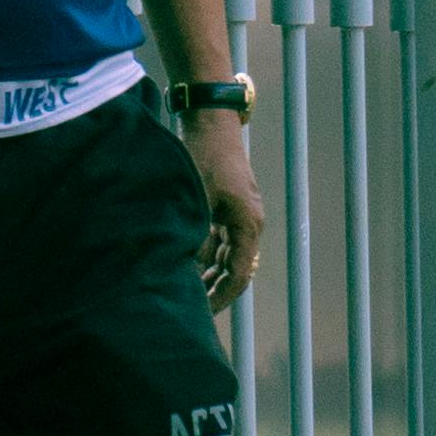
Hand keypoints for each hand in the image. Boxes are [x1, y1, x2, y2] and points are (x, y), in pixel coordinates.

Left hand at [183, 105, 263, 316]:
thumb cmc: (203, 158)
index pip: (239, 275)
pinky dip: (207, 257)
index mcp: (247, 225)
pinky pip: (221, 242)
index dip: (221, 298)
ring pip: (227, 257)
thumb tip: (188, 273)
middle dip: (214, 291)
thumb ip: (196, 239)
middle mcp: (248, 223)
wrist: (210, 122)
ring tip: (187, 295)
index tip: (202, 314)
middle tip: (190, 310)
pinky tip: (188, 267)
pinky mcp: (227, 206)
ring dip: (209, 276)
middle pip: (235, 269)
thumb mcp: (197, 202)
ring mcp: (239, 215)